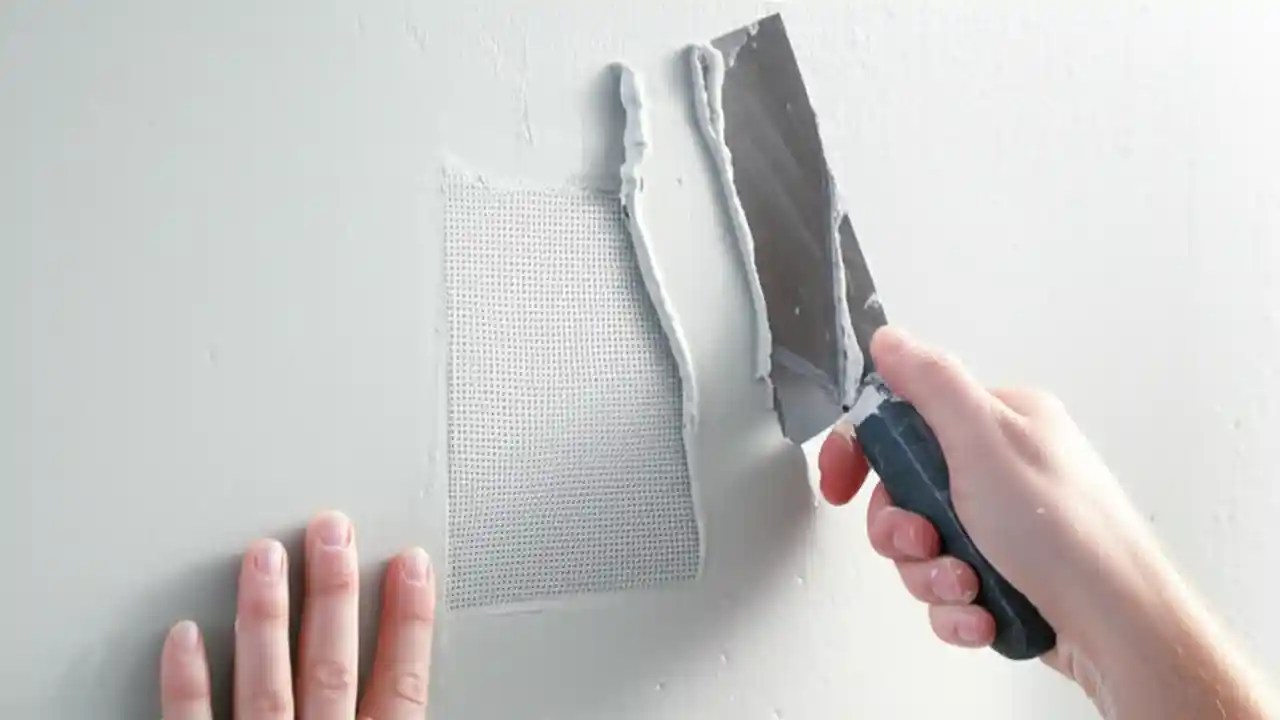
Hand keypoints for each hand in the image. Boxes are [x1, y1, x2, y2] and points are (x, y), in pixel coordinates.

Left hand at [158, 511, 435, 719]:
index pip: (402, 683)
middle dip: (334, 591)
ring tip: (265, 554)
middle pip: (331, 666)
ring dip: (266, 614)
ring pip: (266, 683)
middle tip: (332, 531)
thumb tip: (413, 688)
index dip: (409, 620)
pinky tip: (185, 635)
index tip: (410, 566)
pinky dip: (189, 682)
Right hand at [818, 327, 1274, 718]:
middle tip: (926, 540)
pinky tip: (982, 616)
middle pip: (903, 494)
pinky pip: (949, 592)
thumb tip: (889, 340)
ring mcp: (1003, 529)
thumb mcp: (985, 438)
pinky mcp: (1006, 579)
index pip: (904, 421)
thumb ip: (931, 383)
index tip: (840, 485)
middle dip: (904, 530)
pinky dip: (958, 609)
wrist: (1118, 626)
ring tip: (968, 585)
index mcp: (998, 424)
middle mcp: (1000, 471)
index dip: (861, 453)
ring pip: (922, 549)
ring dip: (932, 576)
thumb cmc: (1064, 530)